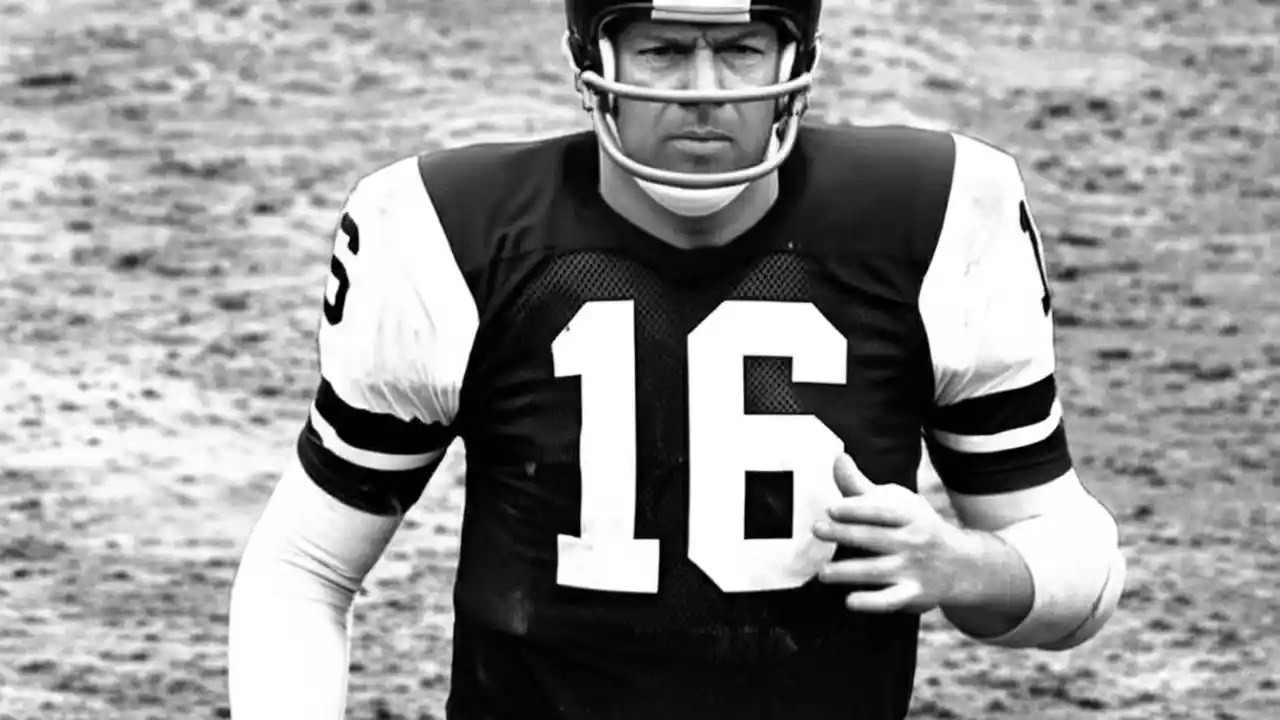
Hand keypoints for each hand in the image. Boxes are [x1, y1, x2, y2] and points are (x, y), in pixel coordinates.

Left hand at [812, 453, 969, 613]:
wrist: (964, 563)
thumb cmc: (917, 526)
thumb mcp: (898, 503)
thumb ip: (862, 486)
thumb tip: (837, 456)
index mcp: (908, 515)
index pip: (882, 511)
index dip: (857, 509)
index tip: (832, 509)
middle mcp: (912, 541)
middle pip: (874, 538)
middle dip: (844, 534)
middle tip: (817, 529)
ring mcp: (913, 569)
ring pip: (876, 571)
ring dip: (848, 571)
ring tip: (823, 572)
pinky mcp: (912, 594)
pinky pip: (891, 601)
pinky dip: (871, 602)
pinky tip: (849, 601)